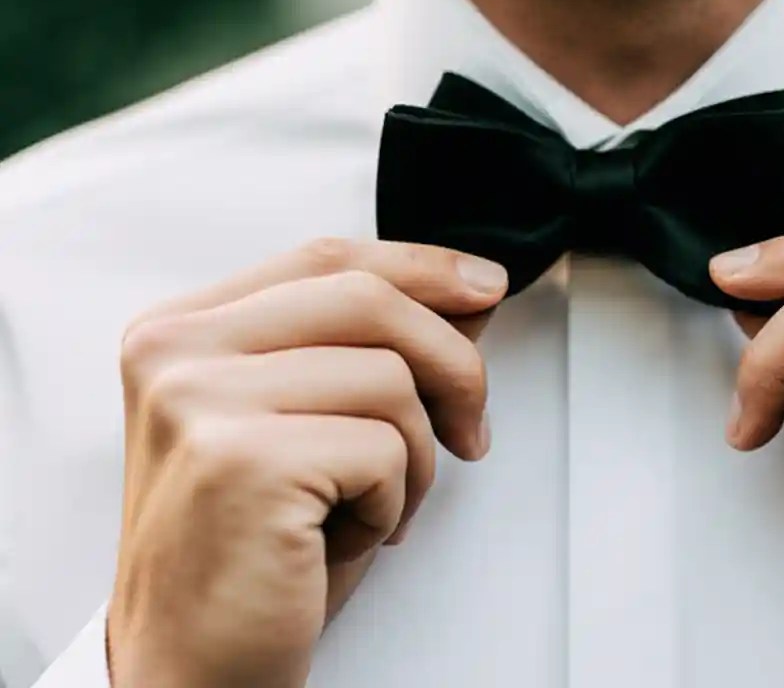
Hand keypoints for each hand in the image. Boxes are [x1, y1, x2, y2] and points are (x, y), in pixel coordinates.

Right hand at [107, 238, 507, 687]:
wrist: (195, 666)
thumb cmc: (257, 553)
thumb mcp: (313, 427)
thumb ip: (371, 350)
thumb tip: (469, 295)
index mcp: (182, 332)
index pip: (325, 259)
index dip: (421, 267)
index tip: (485, 287)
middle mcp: (176, 352)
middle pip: (368, 300)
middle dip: (453, 365)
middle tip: (471, 431)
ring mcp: (200, 401)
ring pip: (390, 378)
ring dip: (416, 458)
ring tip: (373, 507)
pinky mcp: (242, 460)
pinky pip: (385, 448)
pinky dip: (393, 503)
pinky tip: (346, 537)